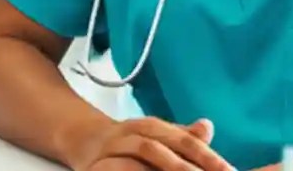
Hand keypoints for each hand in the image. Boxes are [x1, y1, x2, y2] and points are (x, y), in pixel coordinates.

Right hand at [73, 117, 235, 170]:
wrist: (84, 141)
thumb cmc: (130, 144)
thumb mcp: (158, 138)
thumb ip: (183, 138)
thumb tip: (207, 125)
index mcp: (149, 127)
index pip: (182, 140)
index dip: (206, 156)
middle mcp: (129, 134)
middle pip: (158, 148)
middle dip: (184, 167)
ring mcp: (109, 150)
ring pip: (136, 157)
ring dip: (164, 167)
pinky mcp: (93, 167)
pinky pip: (114, 169)